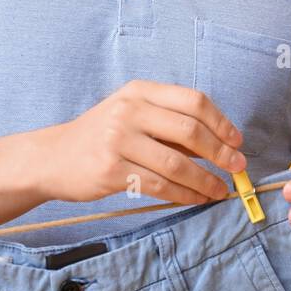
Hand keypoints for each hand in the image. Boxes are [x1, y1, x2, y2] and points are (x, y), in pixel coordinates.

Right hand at [34, 80, 248, 205]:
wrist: (53, 157)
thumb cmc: (100, 136)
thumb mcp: (132, 116)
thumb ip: (169, 124)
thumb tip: (220, 145)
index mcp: (139, 91)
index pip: (193, 100)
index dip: (221, 122)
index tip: (237, 141)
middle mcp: (129, 110)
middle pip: (190, 130)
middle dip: (221, 152)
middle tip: (238, 167)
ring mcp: (118, 140)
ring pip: (177, 164)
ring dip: (206, 180)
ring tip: (220, 191)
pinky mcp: (111, 171)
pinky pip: (159, 186)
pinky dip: (184, 195)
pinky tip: (196, 199)